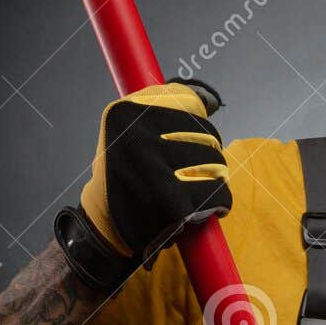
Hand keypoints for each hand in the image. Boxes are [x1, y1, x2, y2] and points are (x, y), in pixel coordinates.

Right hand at [77, 80, 231, 266]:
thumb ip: (165, 108)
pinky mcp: (171, 202)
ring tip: (200, 187)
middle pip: (207, 134)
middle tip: (195, 170)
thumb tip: (212, 99)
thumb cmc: (127, 174)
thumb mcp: (130, 131)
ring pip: (215, 163)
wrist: (105, 225)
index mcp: (125, 112)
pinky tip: (211, 206)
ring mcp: (153, 168)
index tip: (192, 140)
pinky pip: (217, 193)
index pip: (190, 103)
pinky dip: (220, 202)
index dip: (199, 125)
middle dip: (210, 154)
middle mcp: (136, 136)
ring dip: (216, 178)